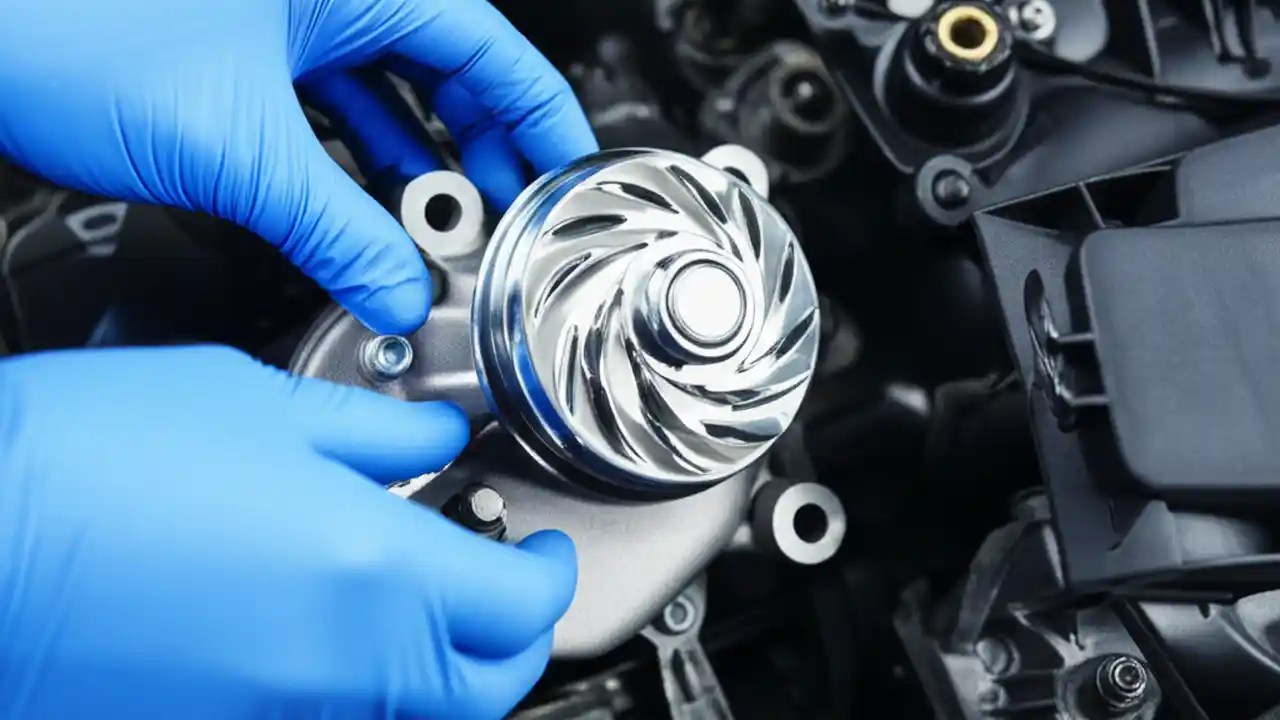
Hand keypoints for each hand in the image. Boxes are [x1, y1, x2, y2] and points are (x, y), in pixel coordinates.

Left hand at [0, 0, 597, 334]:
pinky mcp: (243, 54)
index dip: (540, 121)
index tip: (569, 178)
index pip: (491, 49)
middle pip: (445, 78)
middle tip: (498, 229)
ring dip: (410, 174)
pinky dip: (350, 169)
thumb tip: (397, 292)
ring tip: (434, 241)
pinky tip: (363, 220)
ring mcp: (283, 20)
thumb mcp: (236, 149)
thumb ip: (335, 232)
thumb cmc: (62, 24)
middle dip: (475, 161)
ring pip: (384, 101)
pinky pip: (326, 114)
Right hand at [0, 346, 576, 717]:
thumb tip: (437, 439)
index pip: (524, 606)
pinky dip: (362, 680)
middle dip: (516, 637)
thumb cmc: (90, 461)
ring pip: (413, 709)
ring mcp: (280, 709)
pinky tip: (330, 620)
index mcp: (372, 573)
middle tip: (505, 580)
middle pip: (486, 687)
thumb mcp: (258, 404)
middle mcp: (342, 664)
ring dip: (442, 660)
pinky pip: (331, 712)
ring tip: (420, 591)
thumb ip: (375, 433)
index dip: (552, 573)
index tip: (543, 547)